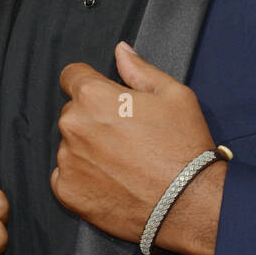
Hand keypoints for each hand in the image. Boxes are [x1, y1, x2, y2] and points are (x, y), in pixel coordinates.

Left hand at [50, 41, 225, 254]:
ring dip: (88, 148)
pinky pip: (67, 176)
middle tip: (126, 135)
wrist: (188, 203)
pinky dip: (84, 177)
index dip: (90, 82)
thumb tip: (121, 51)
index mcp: (93, 96)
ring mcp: (67, 160)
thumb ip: (139, 69)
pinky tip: (112, 181)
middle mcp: (72, 125)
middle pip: (74, 112)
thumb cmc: (183, 146)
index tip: (106, 96)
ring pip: (71, 144)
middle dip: (94, 117)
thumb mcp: (173, 94)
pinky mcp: (67, 191)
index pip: (71, 76)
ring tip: (123, 162)